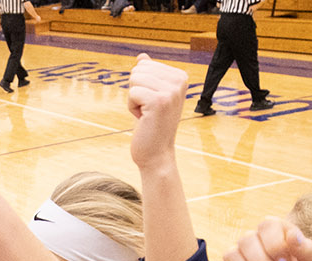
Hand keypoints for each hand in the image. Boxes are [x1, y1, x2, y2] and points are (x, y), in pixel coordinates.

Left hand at [126, 54, 188, 170]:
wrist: (156, 153)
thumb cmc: (151, 124)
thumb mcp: (151, 95)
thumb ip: (149, 75)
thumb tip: (142, 56)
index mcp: (180, 76)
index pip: (144, 64)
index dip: (141, 85)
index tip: (151, 102)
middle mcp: (179, 81)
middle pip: (138, 70)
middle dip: (136, 91)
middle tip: (148, 110)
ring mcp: (171, 91)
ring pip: (134, 79)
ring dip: (134, 99)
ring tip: (146, 114)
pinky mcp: (160, 101)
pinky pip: (132, 93)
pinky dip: (131, 108)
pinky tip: (144, 119)